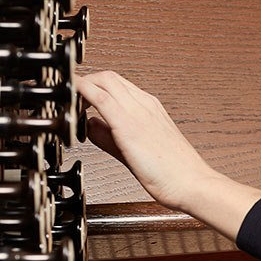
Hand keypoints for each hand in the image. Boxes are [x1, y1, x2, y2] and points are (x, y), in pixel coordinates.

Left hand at [76, 71, 218, 211]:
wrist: (192, 183)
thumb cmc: (174, 173)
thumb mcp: (136, 150)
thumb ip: (110, 136)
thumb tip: (91, 126)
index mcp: (151, 108)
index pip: (117, 85)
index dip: (96, 88)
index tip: (81, 99)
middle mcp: (145, 104)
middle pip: (109, 77)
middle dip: (86, 82)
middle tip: (72, 101)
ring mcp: (137, 111)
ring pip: (104, 80)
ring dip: (82, 86)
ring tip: (68, 104)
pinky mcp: (127, 123)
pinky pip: (99, 97)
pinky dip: (81, 92)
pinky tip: (70, 100)